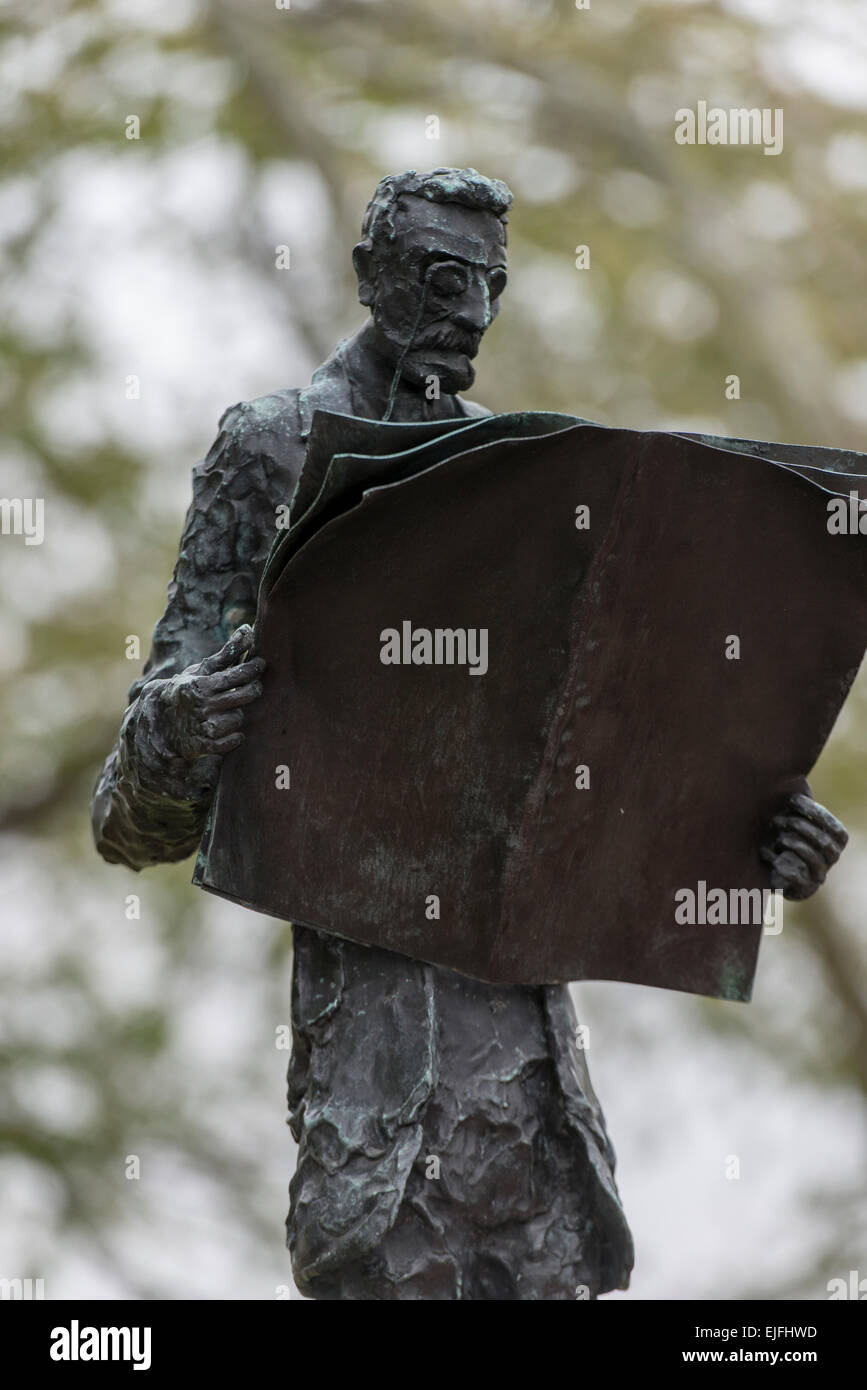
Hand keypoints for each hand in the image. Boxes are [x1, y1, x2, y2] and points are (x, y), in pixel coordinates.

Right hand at [159, 625, 264, 761]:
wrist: (160, 723)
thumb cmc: (186, 691)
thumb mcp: (203, 671)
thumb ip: (228, 653)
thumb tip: (247, 629)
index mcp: (202, 685)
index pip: (237, 675)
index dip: (254, 668)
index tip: (261, 663)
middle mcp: (203, 706)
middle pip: (245, 696)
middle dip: (253, 689)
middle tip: (254, 685)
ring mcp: (204, 728)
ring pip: (239, 719)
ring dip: (239, 713)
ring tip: (231, 709)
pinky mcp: (205, 747)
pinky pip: (233, 741)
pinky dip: (235, 736)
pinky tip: (229, 728)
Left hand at [759, 792, 847, 899]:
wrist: (767, 864)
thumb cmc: (782, 832)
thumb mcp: (792, 814)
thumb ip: (799, 801)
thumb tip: (794, 776)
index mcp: (835, 841)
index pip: (836, 829)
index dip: (817, 814)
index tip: (792, 800)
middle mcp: (830, 860)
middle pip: (825, 844)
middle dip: (800, 828)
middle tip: (777, 820)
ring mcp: (817, 876)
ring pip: (813, 860)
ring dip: (792, 844)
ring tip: (776, 837)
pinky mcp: (802, 890)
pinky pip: (797, 878)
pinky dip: (780, 864)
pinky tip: (765, 853)